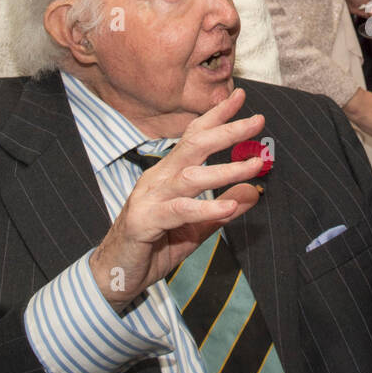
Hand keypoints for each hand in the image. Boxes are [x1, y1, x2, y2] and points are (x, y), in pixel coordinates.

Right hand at [89, 88, 265, 310]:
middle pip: (194, 145)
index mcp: (168, 174)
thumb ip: (222, 209)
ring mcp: (149, 198)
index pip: (193, 136)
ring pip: (191, 176)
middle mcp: (158, 179)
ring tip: (256, 165)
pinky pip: (179, 210)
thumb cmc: (154, 247)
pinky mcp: (144, 222)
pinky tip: (229, 206)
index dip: (216, 115)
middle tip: (258, 120)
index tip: (240, 96)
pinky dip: (206, 207)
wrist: (114, 276)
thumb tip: (254, 192)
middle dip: (227, 130)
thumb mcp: (197, 226)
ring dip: (226, 169)